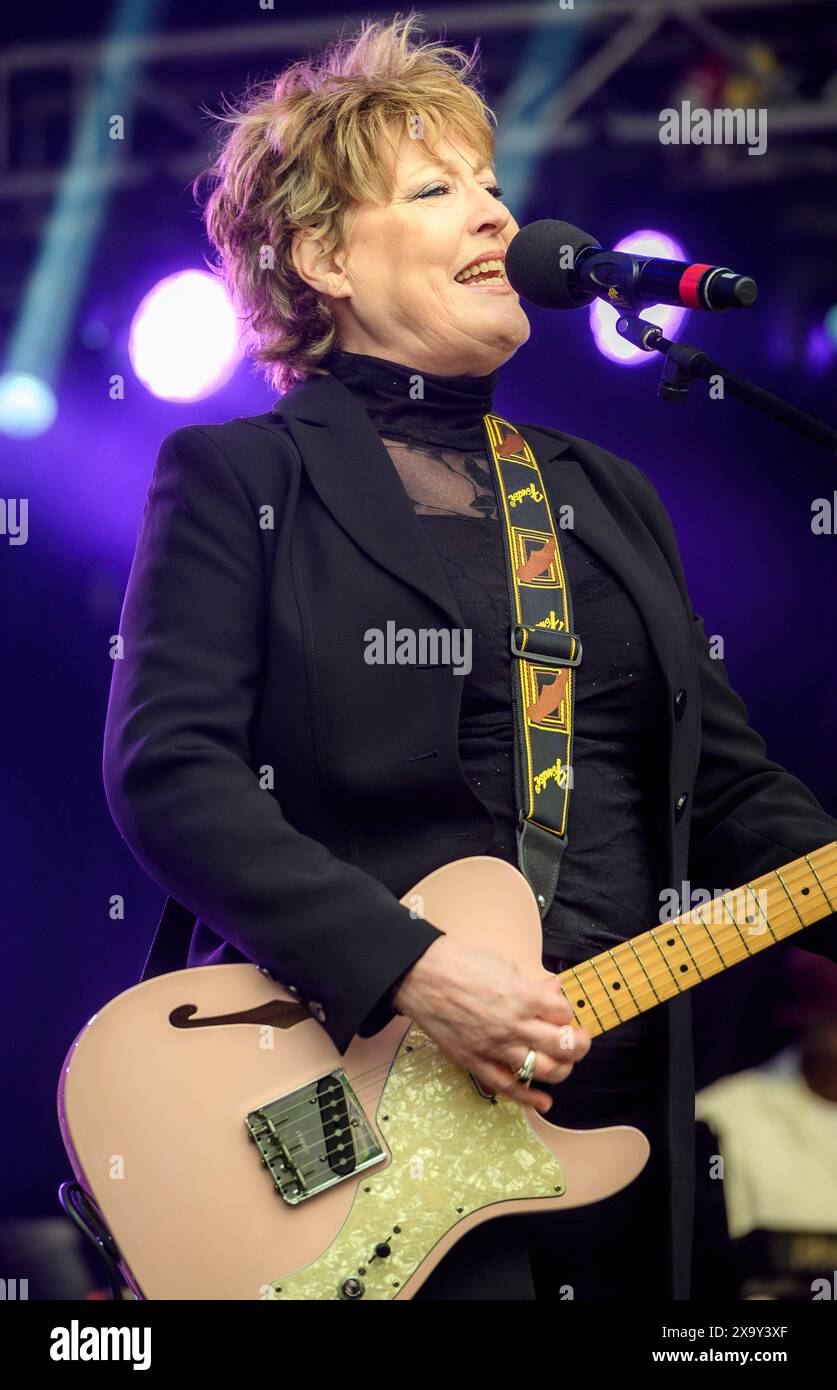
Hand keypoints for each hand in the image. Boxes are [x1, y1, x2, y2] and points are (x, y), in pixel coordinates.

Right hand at [391, 935, 590, 1112]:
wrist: (421, 976)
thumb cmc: (459, 963)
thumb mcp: (504, 963)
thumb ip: (532, 984)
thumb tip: (553, 992)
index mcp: (523, 996)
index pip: (564, 1013)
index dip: (567, 1012)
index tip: (562, 1011)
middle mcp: (514, 1025)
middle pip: (564, 1046)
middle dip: (579, 1045)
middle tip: (579, 1040)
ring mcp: (496, 1047)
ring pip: (544, 1070)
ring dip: (562, 1069)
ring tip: (563, 1062)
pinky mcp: (477, 1061)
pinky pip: (509, 1087)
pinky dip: (530, 1099)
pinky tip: (543, 1102)